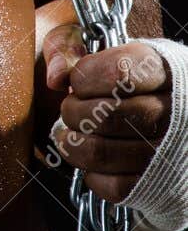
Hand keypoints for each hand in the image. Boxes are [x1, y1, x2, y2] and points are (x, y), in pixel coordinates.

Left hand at [42, 33, 172, 202]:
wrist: (178, 117)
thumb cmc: (133, 77)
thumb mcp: (106, 46)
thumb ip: (69, 44)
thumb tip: (55, 77)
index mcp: (165, 70)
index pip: (118, 72)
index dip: (84, 77)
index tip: (78, 81)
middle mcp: (175, 112)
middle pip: (105, 115)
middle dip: (73, 112)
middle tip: (71, 109)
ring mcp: (170, 152)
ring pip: (101, 153)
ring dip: (72, 143)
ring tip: (70, 134)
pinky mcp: (162, 185)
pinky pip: (113, 186)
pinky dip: (92, 174)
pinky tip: (93, 160)